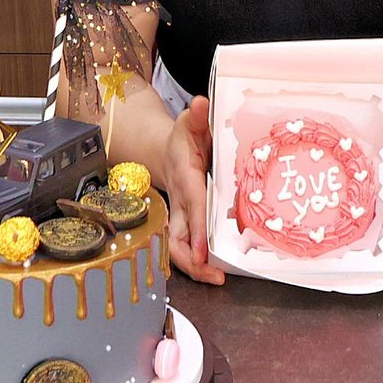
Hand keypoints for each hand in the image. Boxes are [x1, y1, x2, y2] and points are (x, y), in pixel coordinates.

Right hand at [162, 96, 224, 284]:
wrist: (166, 152)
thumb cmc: (183, 138)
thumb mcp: (190, 123)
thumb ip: (197, 116)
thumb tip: (201, 103)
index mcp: (186, 178)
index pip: (194, 206)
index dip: (199, 229)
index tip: (204, 251)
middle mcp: (181, 201)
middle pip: (179, 236)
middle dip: (192, 260)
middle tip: (212, 275)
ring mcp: (182, 214)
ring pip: (179, 246)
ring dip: (194, 267)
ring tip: (215, 279)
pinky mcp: (186, 222)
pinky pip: (187, 246)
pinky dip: (198, 262)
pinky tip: (215, 271)